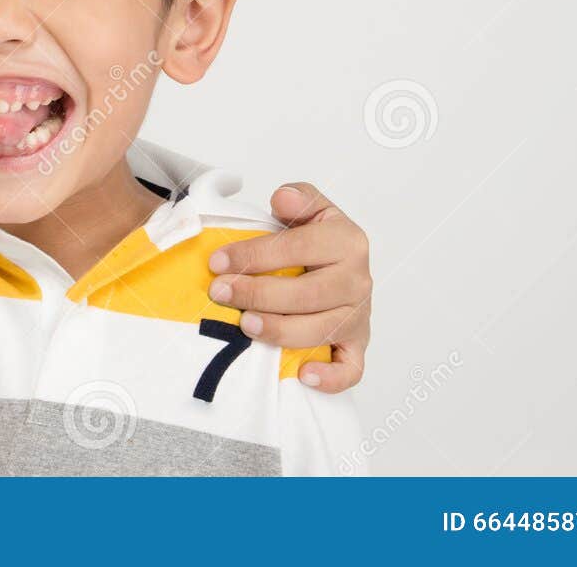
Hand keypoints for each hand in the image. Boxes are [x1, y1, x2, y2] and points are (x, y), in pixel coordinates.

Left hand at [208, 183, 370, 392]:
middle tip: (221, 292)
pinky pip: (350, 369)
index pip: (298, 247)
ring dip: (280, 330)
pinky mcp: (356, 346)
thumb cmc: (313, 241)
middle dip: (257, 293)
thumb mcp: (309, 210)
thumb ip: (298, 198)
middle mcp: (358, 280)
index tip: (218, 261)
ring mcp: (358, 316)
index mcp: (347, 241)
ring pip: (320, 330)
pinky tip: (302, 373)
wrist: (336, 267)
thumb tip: (282, 198)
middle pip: (307, 293)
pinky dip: (330, 377)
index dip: (254, 254)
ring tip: (245, 325)